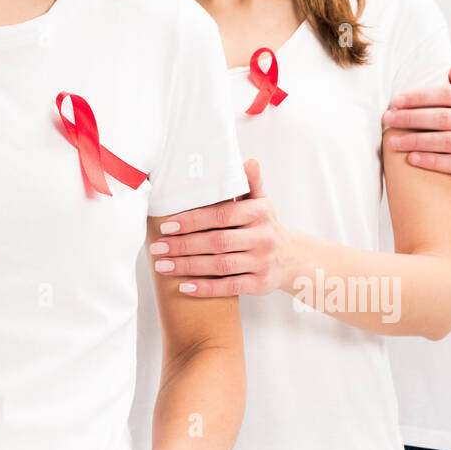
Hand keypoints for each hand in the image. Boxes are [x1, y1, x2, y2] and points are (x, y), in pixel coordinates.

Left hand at [150, 159, 289, 297]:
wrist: (292, 258)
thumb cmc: (266, 227)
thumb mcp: (262, 203)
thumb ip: (251, 184)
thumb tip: (248, 161)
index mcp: (259, 213)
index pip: (221, 215)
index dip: (192, 221)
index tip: (167, 226)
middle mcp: (262, 237)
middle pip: (217, 242)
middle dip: (183, 246)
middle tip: (157, 248)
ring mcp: (262, 262)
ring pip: (220, 265)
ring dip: (188, 266)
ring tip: (163, 266)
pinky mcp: (260, 283)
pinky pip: (230, 287)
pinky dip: (206, 288)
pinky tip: (185, 287)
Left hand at [382, 65, 450, 195]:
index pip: (449, 94)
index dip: (421, 96)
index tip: (397, 100)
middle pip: (443, 116)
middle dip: (412, 117)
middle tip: (388, 119)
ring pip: (445, 140)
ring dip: (416, 140)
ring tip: (393, 141)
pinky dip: (430, 160)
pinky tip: (412, 159)